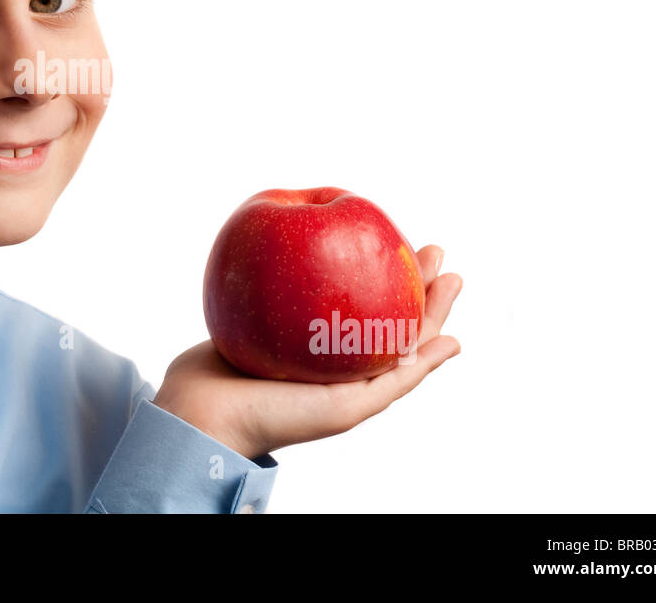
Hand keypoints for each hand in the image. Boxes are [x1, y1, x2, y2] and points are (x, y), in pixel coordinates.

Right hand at [152, 244, 461, 458]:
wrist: (201, 412)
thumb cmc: (276, 418)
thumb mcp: (347, 406)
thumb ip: (396, 378)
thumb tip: (454, 344)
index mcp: (355, 377)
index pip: (405, 335)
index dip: (430, 303)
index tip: (448, 270)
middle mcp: (331, 355)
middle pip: (377, 307)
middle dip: (405, 276)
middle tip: (429, 246)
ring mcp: (298, 335)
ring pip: (338, 292)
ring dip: (362, 264)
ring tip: (379, 236)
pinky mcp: (264, 317)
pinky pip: (291, 284)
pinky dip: (305, 261)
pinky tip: (311, 239)